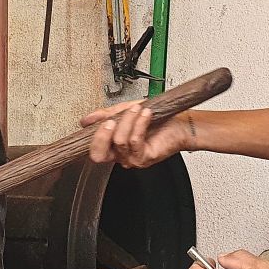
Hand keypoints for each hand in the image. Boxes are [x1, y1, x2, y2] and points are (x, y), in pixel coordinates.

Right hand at [81, 99, 195, 167]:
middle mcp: (122, 155)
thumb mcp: (126, 112)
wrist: (180, 124)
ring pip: (119, 141)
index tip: (92, 121)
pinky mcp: (145, 157)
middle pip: (98, 154)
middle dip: (101, 135)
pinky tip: (146, 114)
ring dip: (128, 120)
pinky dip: (139, 123)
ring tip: (137, 110)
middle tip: (110, 120)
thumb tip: (88, 119)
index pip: (93, 149)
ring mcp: (132, 158)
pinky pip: (135, 140)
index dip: (91, 135)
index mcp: (114, 146)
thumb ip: (106, 115)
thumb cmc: (157, 120)